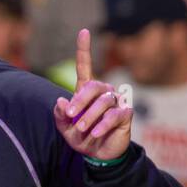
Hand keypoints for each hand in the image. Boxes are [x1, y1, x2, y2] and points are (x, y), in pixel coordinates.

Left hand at [53, 29, 131, 162]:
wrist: (98, 154)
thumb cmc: (81, 137)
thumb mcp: (65, 128)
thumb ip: (61, 115)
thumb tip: (61, 101)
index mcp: (86, 91)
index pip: (85, 66)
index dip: (84, 49)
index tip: (84, 31)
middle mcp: (103, 92)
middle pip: (94, 85)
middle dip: (81, 100)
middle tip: (71, 116)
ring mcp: (116, 102)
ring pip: (104, 101)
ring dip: (90, 116)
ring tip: (83, 129)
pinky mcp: (126, 114)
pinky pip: (115, 115)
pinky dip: (103, 124)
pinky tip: (96, 133)